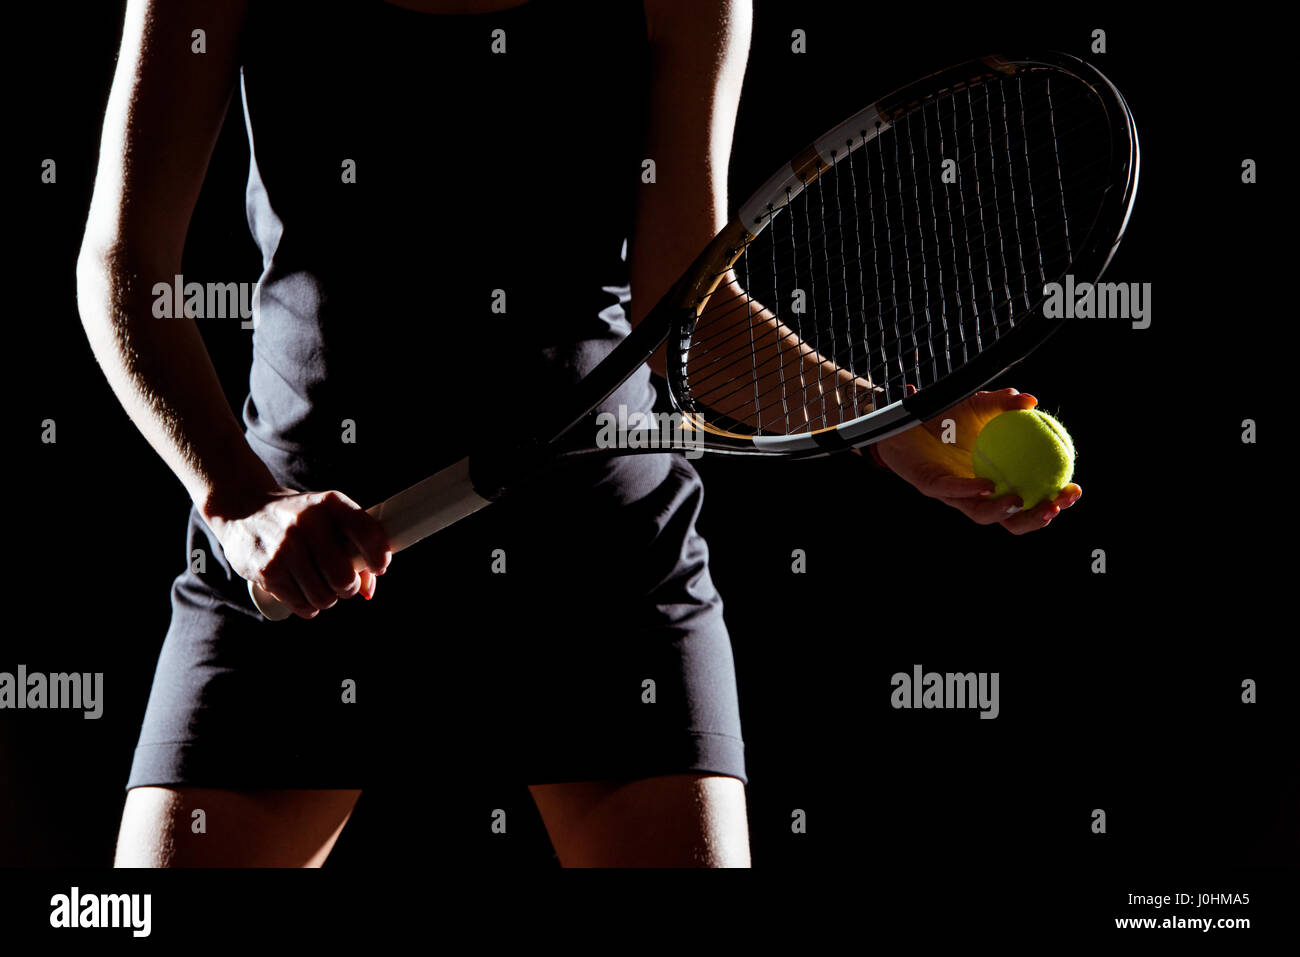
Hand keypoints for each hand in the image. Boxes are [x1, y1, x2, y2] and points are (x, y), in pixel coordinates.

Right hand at [206, 488, 391, 617]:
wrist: (243, 509)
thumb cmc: (300, 518)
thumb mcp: (328, 517)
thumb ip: (355, 546)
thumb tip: (369, 590)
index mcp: (330, 503)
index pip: (368, 534)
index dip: (378, 557)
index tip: (378, 567)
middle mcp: (307, 523)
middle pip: (345, 578)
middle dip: (349, 587)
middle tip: (343, 582)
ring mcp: (285, 548)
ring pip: (324, 597)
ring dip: (327, 598)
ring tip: (319, 585)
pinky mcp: (267, 571)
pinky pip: (303, 606)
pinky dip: (309, 606)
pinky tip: (303, 592)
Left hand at [873, 388, 1081, 533]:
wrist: (902, 417)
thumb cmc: (942, 415)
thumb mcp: (976, 404)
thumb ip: (1001, 402)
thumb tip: (1030, 399)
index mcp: (994, 479)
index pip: (1028, 499)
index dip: (1052, 501)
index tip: (1075, 490)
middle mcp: (975, 492)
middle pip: (1010, 519)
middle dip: (1035, 518)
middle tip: (1057, 505)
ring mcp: (951, 492)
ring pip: (980, 514)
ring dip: (1003, 512)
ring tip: (1021, 501)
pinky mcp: (928, 484)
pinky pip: (951, 491)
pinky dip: (970, 491)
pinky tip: (988, 486)